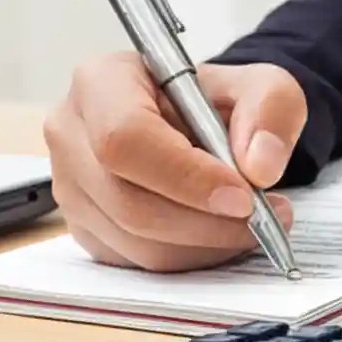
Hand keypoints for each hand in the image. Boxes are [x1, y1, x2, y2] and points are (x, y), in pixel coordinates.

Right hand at [43, 52, 304, 271]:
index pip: (127, 137)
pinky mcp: (86, 226)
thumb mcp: (262, 84)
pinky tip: (220, 233)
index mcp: (102, 80)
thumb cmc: (217, 99)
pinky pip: (137, 261)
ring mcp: (71, 185)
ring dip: (204, 244)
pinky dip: (190, 256)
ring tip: (252, 224)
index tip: (243, 197)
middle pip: (127, 199)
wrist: (197, 121)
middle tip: (263, 217)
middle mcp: (71, 132)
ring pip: (135, 240)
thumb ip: (270, 110)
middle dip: (205, 221)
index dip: (186, 176)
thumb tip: (260, 166)